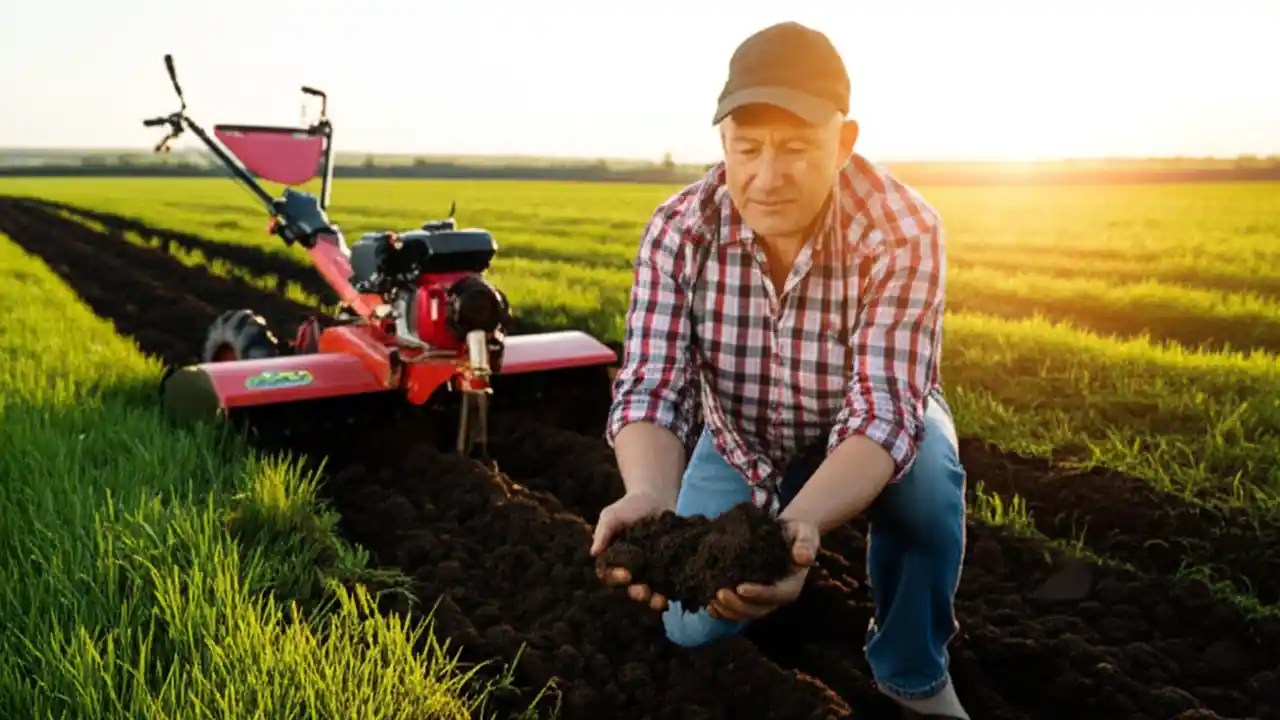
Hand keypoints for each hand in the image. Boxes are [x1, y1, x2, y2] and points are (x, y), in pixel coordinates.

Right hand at [591, 490, 672, 611]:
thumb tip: (594, 552)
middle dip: (637, 593)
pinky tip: (677, 591)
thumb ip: (603, 532)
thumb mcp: (612, 516)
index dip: (616, 578)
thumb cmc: (629, 507)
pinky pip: (669, 584)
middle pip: (631, 589)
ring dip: (654, 599)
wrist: (656, 498)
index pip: (610, 576)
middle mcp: (631, 571)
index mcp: (614, 561)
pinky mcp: (668, 570)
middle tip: (643, 592)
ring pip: (651, 591)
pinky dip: (672, 590)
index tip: (625, 575)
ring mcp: (650, 572)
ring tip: (661, 600)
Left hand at [707, 518, 820, 621]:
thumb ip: (805, 544)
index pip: (776, 595)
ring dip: (727, 611)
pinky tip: (709, 606)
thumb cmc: (797, 533)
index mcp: (791, 585)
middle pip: (757, 610)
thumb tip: (802, 557)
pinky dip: (723, 612)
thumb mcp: (805, 533)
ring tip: (710, 600)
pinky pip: (737, 610)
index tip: (740, 587)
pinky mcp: (750, 597)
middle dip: (737, 605)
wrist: (788, 534)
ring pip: (745, 613)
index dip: (759, 594)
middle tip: (719, 594)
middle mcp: (777, 597)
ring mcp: (762, 599)